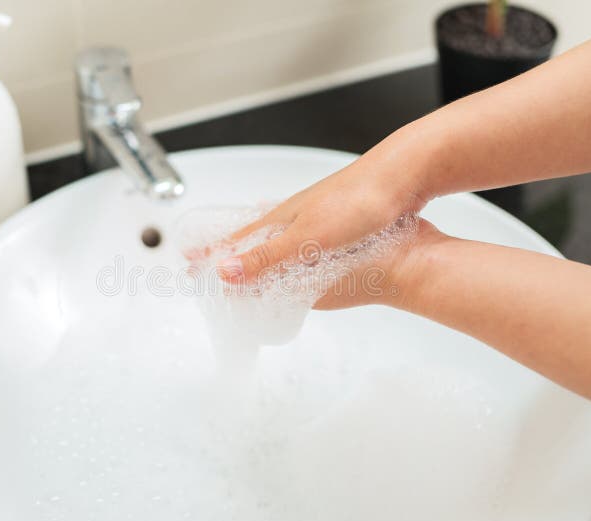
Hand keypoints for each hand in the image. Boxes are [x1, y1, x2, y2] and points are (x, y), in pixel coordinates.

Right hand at [215, 127, 439, 309]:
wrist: (400, 178)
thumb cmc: (356, 203)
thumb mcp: (307, 238)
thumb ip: (267, 257)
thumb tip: (223, 272)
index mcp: (282, 217)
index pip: (238, 240)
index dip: (214, 254)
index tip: (190, 262)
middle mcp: (295, 214)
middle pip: (253, 236)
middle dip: (230, 252)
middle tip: (209, 265)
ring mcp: (316, 214)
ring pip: (277, 236)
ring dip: (257, 249)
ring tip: (245, 261)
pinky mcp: (338, 220)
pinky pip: (301, 240)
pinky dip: (287, 250)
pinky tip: (297, 255)